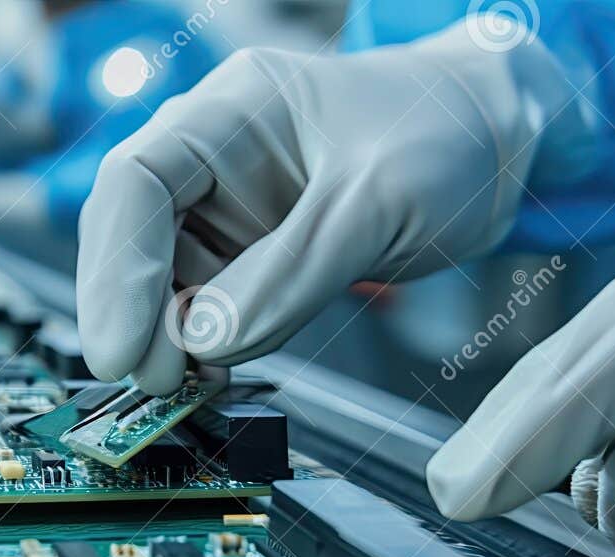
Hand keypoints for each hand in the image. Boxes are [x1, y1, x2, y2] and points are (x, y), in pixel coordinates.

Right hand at [74, 19, 576, 393]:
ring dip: (163, 341)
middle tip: (152, 380)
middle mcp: (212, 160)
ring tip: (184, 387)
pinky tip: (209, 379)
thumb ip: (293, 271)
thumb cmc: (444, 135)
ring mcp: (226, 214)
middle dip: (130, 313)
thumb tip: (209, 340)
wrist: (498, 144)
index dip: (117, 267)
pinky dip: (201, 350)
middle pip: (131, 237)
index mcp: (230, 110)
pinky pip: (204, 311)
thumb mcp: (377, 201)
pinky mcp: (249, 262)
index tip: (123, 345)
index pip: (138, 181)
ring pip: (160, 284)